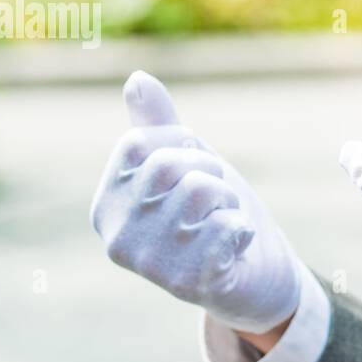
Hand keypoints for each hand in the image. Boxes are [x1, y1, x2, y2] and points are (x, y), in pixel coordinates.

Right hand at [91, 71, 300, 334]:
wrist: (254, 280)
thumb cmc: (215, 216)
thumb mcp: (187, 163)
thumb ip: (159, 125)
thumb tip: (138, 78)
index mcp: (107, 205)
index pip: (141, 143)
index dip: (184, 148)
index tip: (196, 175)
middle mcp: (117, 237)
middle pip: (171, 164)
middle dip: (211, 173)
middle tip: (217, 204)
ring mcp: (148, 263)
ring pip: (202, 190)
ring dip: (229, 201)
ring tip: (224, 223)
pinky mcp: (186, 283)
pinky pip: (225, 224)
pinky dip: (241, 228)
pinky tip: (234, 249)